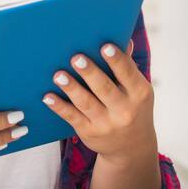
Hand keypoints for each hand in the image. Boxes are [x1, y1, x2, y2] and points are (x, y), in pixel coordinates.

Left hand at [43, 40, 156, 164]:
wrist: (131, 147)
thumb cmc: (133, 107)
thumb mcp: (137, 90)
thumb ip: (128, 67)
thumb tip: (124, 41)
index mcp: (139, 94)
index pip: (128, 74)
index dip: (117, 60)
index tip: (105, 46)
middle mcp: (124, 110)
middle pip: (104, 88)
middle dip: (90, 73)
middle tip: (76, 58)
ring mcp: (106, 124)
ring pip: (86, 103)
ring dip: (71, 88)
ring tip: (58, 75)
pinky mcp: (89, 133)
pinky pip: (72, 117)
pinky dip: (59, 107)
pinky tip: (48, 97)